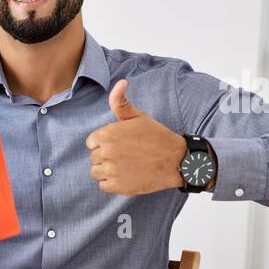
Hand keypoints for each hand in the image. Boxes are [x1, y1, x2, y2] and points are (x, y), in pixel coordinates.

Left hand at [86, 79, 187, 195]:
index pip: (91, 142)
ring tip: (126, 165)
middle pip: (94, 157)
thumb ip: (121, 102)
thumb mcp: (138, 116)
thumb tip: (121, 82)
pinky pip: (103, 185)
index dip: (105, 143)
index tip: (120, 144)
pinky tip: (127, 175)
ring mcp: (111, 170)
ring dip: (107, 170)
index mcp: (107, 134)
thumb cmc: (156, 136)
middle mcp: (106, 152)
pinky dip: (113, 183)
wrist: (176, 160)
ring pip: (96, 172)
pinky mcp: (117, 186)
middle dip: (107, 156)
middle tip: (127, 154)